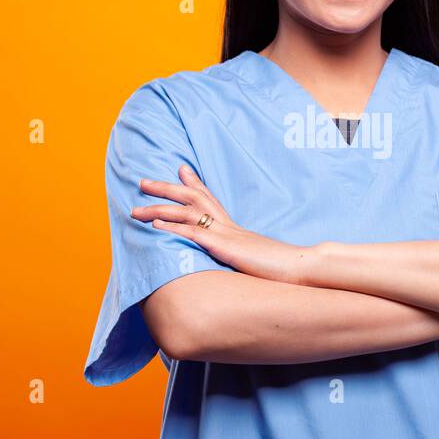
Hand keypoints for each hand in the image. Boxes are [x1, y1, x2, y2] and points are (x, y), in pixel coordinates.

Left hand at [131, 165, 315, 285]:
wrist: (303, 268)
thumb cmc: (286, 269)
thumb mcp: (261, 260)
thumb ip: (248, 255)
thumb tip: (243, 259)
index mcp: (237, 228)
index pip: (211, 199)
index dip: (194, 183)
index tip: (180, 169)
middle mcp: (229, 226)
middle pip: (193, 198)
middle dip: (165, 189)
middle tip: (142, 181)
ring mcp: (227, 235)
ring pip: (187, 213)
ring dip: (159, 209)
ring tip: (136, 207)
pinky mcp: (226, 248)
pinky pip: (195, 234)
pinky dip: (173, 227)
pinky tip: (155, 226)